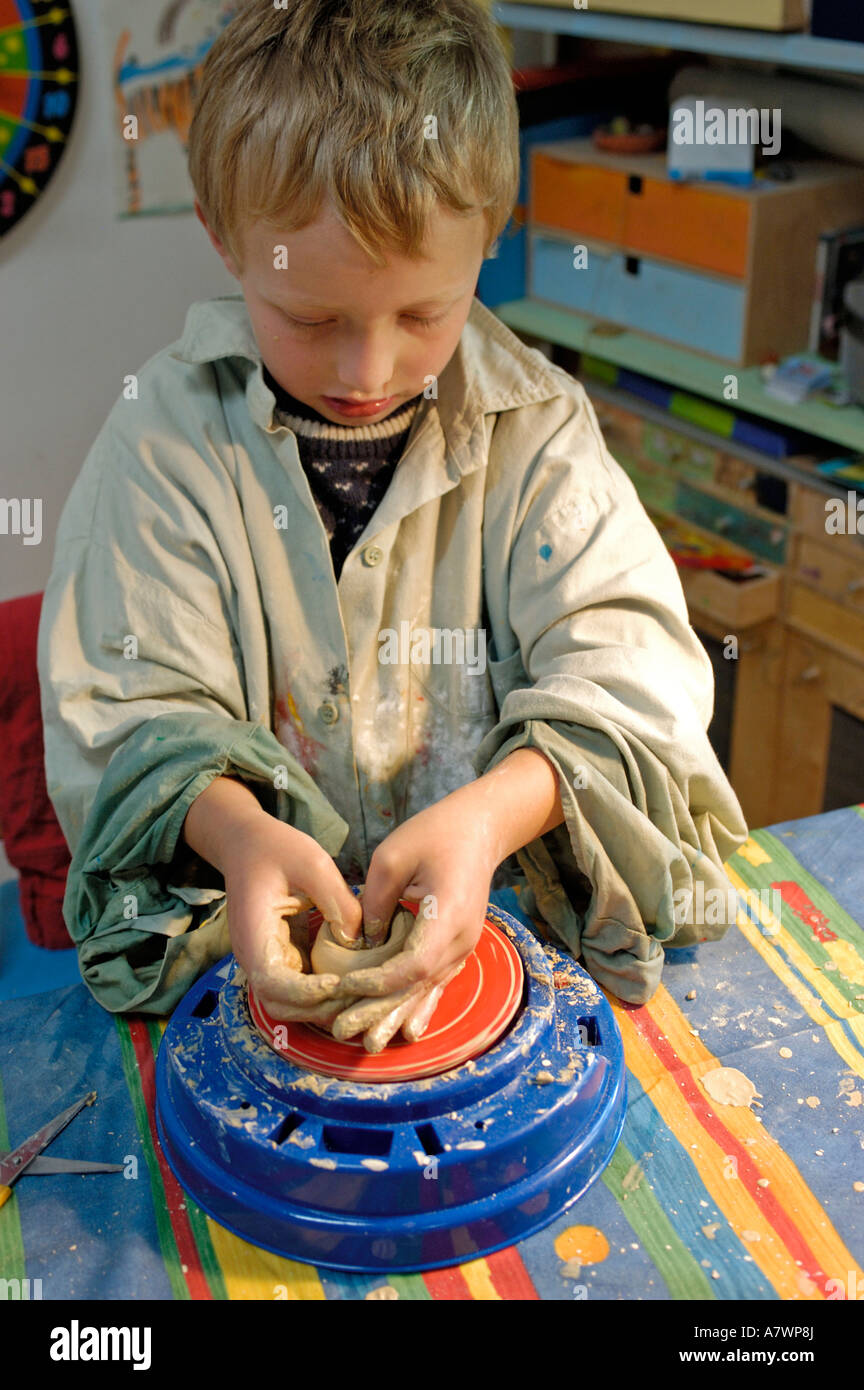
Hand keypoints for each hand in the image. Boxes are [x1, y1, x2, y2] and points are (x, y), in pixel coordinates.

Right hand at [222, 815, 363, 1024]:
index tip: (339, 981)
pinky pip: (298, 986)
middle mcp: (254, 955)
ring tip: (360, 992)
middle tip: (359, 994)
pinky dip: (322, 992)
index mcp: (253, 933)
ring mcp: (265, 958)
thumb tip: (360, 941)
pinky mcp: (280, 955)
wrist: (249, 842)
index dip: (307, 992)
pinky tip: (352, 982)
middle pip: (280, 1004)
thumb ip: (338, 901)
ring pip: (289, 1002)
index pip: (273, 983)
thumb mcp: (313, 864)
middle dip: (319, 1007)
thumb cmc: (277, 848)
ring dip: (322, 1005)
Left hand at [329, 794, 500, 1050]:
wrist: (480, 829)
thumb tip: (360, 941)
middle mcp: (461, 939)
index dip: (379, 982)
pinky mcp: (457, 945)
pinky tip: (407, 1032)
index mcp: (449, 914)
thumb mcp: (393, 856)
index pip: (414, 964)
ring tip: (367, 1043)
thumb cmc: (435, 834)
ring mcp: (463, 945)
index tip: (346, 985)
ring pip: (427, 990)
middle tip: (342, 1031)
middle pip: (418, 986)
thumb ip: (374, 901)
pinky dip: (418, 1006)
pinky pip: (436, 982)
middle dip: (379, 1011)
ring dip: (396, 1016)